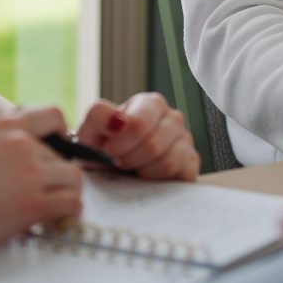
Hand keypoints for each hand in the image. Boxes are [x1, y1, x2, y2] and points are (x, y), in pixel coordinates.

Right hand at [0, 106, 82, 257]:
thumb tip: (20, 148)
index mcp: (4, 127)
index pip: (53, 115)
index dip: (62, 134)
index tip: (60, 148)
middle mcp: (21, 145)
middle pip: (63, 154)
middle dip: (54, 173)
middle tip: (42, 191)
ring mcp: (29, 174)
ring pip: (73, 178)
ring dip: (65, 192)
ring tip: (51, 205)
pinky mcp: (32, 204)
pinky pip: (71, 203)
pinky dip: (68, 212)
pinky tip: (53, 219)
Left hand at [75, 93, 198, 180]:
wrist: (111, 169)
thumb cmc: (102, 147)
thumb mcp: (90, 130)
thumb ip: (98, 117)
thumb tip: (117, 121)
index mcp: (150, 103)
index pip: (139, 124)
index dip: (120, 144)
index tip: (107, 151)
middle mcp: (172, 117)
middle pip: (153, 145)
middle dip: (129, 160)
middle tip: (118, 164)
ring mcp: (185, 139)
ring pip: (167, 161)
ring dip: (142, 171)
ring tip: (131, 169)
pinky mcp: (191, 162)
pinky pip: (178, 173)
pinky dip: (158, 179)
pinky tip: (147, 176)